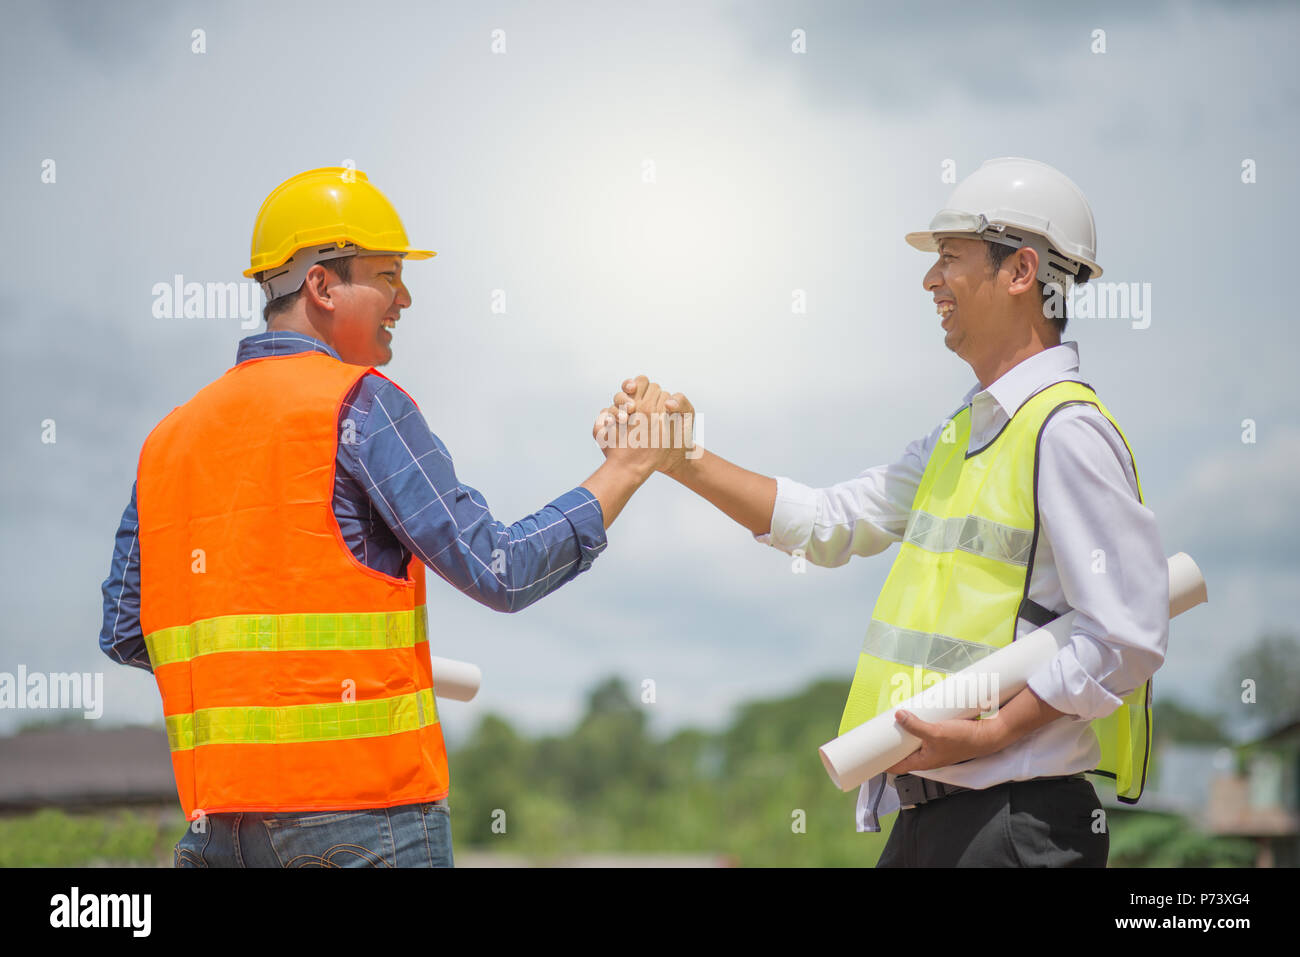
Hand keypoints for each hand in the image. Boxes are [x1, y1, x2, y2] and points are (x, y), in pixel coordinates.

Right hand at [605, 375, 696, 476]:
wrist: (671, 459)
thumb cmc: (680, 437)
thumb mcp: (687, 417)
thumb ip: (682, 404)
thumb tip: (668, 403)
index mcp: (650, 399)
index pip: (639, 383)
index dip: (634, 384)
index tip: (634, 389)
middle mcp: (634, 409)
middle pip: (623, 394)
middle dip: (624, 398)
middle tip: (633, 408)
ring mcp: (623, 421)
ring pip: (613, 407)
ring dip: (616, 410)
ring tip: (624, 419)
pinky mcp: (616, 434)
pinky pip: (603, 423)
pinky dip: (605, 422)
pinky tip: (610, 425)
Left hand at [883, 710, 1003, 774]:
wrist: (989, 735)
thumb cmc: (964, 739)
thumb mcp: (936, 732)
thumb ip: (916, 725)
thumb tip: (897, 716)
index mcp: (923, 762)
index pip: (896, 766)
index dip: (881, 762)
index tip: (868, 756)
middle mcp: (927, 756)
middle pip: (903, 752)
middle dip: (891, 744)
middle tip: (878, 733)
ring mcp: (934, 747)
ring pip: (913, 742)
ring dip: (904, 733)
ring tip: (891, 721)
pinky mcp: (941, 736)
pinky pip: (923, 732)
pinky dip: (916, 726)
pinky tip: (912, 714)